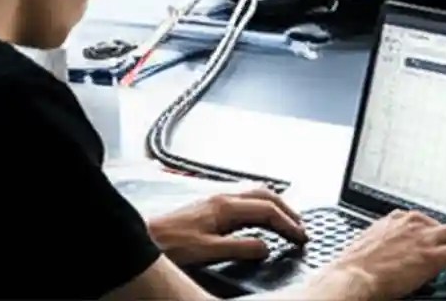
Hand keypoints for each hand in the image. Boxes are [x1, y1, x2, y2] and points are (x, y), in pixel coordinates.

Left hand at [146, 187, 308, 265]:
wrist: (144, 238)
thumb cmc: (171, 244)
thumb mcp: (208, 251)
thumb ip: (240, 247)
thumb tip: (266, 247)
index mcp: (225, 206)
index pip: (267, 210)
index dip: (288, 224)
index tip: (301, 238)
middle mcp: (223, 197)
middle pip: (265, 195)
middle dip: (287, 210)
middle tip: (301, 228)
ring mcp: (216, 199)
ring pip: (255, 194)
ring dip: (275, 206)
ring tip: (287, 222)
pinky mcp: (210, 206)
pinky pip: (245, 200)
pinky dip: (261, 207)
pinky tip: (260, 219)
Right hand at [321, 210, 445, 300]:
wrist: (351, 278)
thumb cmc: (352, 269)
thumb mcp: (368, 246)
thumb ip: (383, 244)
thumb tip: (388, 258)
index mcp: (395, 220)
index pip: (426, 221)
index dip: (435, 238)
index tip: (435, 251)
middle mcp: (413, 222)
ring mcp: (424, 237)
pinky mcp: (432, 256)